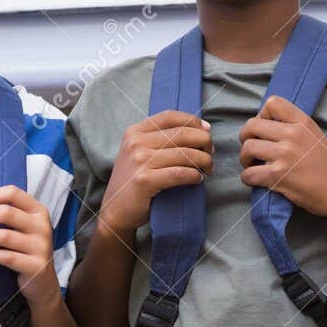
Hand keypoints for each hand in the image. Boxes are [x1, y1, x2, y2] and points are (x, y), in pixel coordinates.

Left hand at [0, 185, 58, 305]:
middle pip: (7, 213)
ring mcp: (41, 246)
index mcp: (37, 211)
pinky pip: (7, 257)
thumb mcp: (10, 230)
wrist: (41, 282)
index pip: (13, 193)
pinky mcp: (36, 266)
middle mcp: (42, 226)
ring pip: (5, 236)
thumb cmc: (23, 251)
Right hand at [98, 111, 212, 236]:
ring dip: (203, 161)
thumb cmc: (134, 181)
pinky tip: (197, 179)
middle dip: (204, 142)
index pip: (170, 117)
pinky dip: (194, 176)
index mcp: (135, 132)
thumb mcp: (138, 152)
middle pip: (181, 134)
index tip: (207, 130)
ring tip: (208, 169)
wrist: (116, 210)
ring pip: (184, 154)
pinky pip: (179, 174)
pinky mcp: (145, 180)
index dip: (193, 121)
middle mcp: (136, 143)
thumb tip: (198, 132)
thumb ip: (159, 140)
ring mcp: (139, 161)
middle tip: (211, 153)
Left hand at [238, 96, 326, 222]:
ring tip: (252, 165)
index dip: (261, 115)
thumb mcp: (316, 137)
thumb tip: (269, 128)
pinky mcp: (278, 176)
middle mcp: (292, 135)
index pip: (272, 103)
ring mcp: (284, 155)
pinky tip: (256, 180)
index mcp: (303, 123)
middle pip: (251, 125)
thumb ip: (295, 129)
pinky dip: (247, 178)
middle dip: (246, 138)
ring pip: (247, 148)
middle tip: (252, 150)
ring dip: (244, 158)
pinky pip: (248, 174)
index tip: (264, 130)